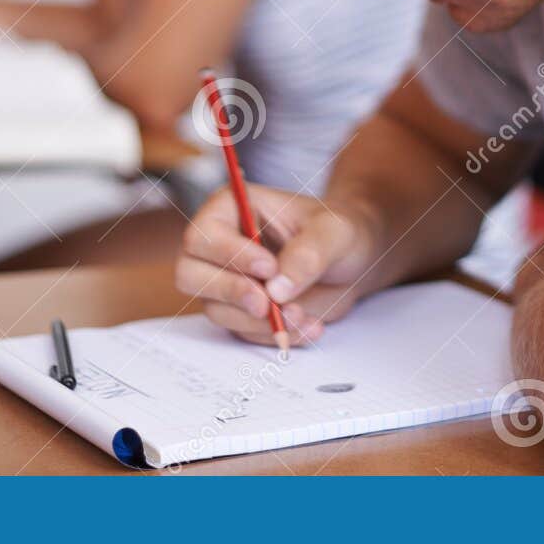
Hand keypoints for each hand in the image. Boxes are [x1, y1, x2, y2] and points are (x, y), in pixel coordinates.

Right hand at [174, 183, 380, 346]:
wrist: (353, 262)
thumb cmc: (340, 232)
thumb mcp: (334, 232)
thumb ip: (309, 253)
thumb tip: (276, 289)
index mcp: (233, 208)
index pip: (204, 234)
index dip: (229, 254)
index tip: (268, 268)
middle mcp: (221, 246)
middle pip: (190, 274)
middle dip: (230, 293)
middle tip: (267, 305)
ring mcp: (228, 281)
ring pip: (217, 309)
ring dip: (258, 320)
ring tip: (302, 314)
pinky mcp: (242, 311)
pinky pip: (244, 332)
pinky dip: (275, 334)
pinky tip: (308, 324)